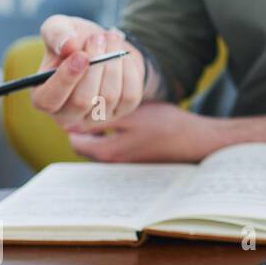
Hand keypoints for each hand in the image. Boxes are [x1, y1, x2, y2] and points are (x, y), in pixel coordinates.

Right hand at [29, 15, 145, 130]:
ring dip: (112, 62)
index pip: (48, 100)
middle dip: (94, 66)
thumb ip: (57, 33)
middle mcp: (67, 114)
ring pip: (108, 97)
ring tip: (111, 39)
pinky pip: (130, 95)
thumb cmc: (75, 40)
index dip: (65, 80)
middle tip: (98, 37)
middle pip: (81, 101)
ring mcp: (95, 117)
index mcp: (44, 97)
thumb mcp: (60, 27)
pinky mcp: (121, 112)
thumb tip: (68, 46)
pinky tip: (122, 56)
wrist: (106, 45)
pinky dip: (128, 70)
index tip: (81, 56)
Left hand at [66, 102, 225, 162]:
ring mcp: (123, 164)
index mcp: (106, 153)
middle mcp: (111, 163)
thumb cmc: (166, 125)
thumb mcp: (130, 116)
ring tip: (112, 108)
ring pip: (99, 144)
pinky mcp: (134, 160)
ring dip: (100, 129)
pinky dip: (113, 134)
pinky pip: (114, 147)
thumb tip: (70, 123)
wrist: (195, 140)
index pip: (74, 139)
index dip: (75, 119)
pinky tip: (127, 120)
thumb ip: (99, 120)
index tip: (83, 101)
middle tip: (95, 102)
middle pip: (85, 143)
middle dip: (86, 124)